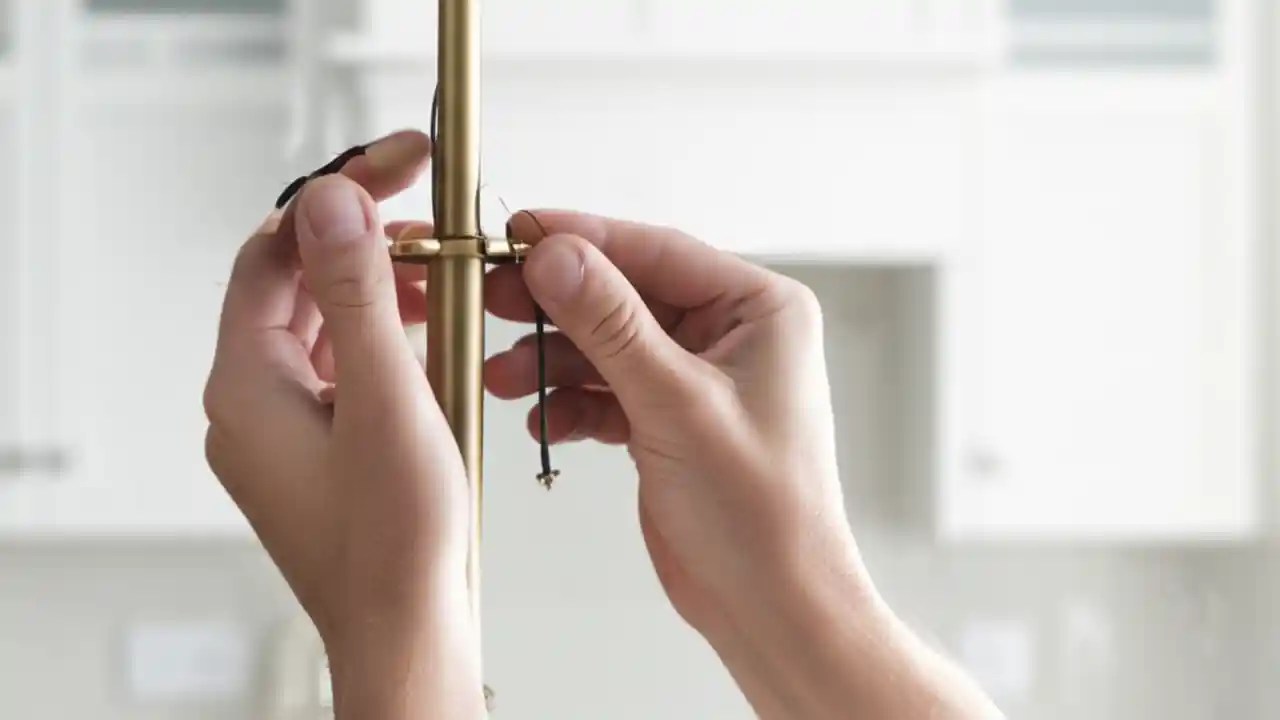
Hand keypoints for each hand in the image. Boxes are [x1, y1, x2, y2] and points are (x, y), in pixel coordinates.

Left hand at [203, 131, 484, 718]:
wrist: (407, 635)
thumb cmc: (397, 542)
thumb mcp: (387, 400)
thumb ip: (357, 295)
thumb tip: (332, 202)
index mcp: (247, 383)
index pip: (274, 251)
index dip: (336, 196)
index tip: (398, 163)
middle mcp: (250, 402)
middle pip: (294, 284)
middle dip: (363, 240)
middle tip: (429, 212)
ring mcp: (281, 431)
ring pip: (320, 327)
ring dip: (378, 289)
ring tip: (442, 272)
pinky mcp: (315, 452)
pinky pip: (340, 370)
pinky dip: (383, 341)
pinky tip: (432, 340)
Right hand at [485, 212, 999, 718]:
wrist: (771, 605)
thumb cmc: (759, 511)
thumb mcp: (676, 404)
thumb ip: (611, 323)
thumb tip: (554, 254)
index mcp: (759, 309)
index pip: (657, 251)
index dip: (582, 240)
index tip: (515, 234)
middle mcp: (731, 334)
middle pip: (625, 294)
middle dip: (557, 304)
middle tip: (491, 300)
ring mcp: (697, 378)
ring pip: (608, 345)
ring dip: (553, 360)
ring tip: (502, 377)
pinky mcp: (669, 421)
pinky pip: (608, 392)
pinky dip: (570, 404)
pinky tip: (541, 421)